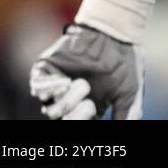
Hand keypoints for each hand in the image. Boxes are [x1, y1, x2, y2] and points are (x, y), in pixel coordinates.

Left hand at [29, 24, 143, 119]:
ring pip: (48, 104)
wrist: (114, 36)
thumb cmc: (125, 65)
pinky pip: (38, 83)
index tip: (93, 117)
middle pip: (62, 118)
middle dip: (74, 116)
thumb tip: (120, 132)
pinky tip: (65, 82)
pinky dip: (48, 86)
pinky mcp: (48, 67)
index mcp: (90, 108)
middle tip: (89, 105)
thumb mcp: (129, 95)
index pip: (78, 124)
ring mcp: (58, 84)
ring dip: (63, 102)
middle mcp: (71, 99)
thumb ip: (124, 116)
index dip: (82, 123)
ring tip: (80, 87)